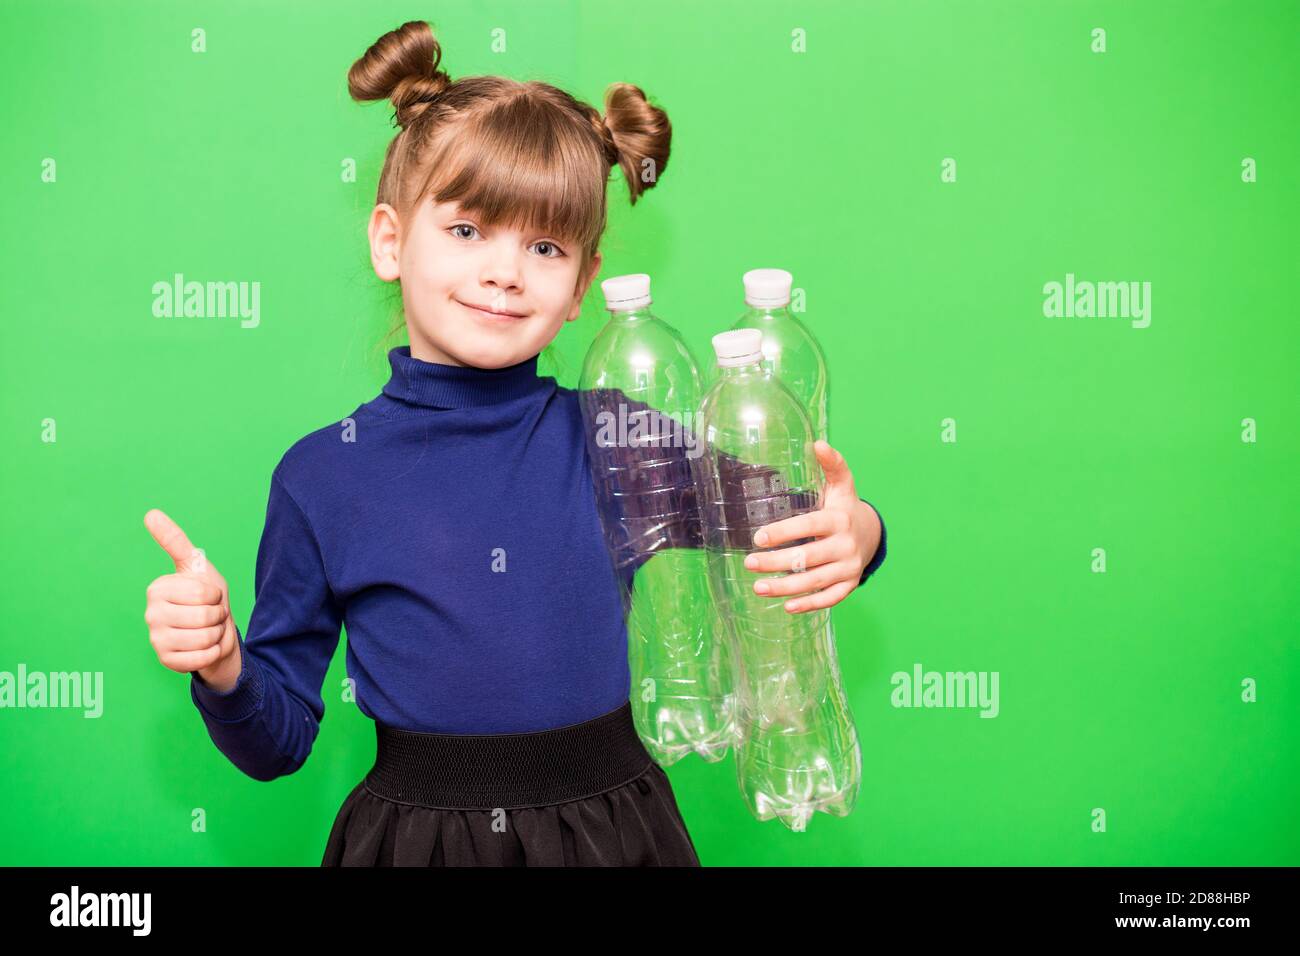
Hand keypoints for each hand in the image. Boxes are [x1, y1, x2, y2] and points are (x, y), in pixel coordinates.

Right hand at [143, 509, 242, 691]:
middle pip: (206, 616)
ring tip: (208, 630)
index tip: (208, 596)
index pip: (205, 593)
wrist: (213, 633)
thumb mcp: (197, 566)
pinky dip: (213, 653)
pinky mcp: (166, 661)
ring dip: (216, 635)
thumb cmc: (206, 597)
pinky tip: (204, 648)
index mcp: (157, 589)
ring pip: (205, 638)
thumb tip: (150, 513)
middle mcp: (151, 614)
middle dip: (218, 616)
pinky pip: (202, 658)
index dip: (217, 596)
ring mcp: (156, 639)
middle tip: (210, 615)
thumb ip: (175, 541)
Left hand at [742, 439, 882, 613]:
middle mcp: (846, 545)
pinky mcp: (850, 584)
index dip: (784, 533)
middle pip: (808, 558)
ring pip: (815, 581)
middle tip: (749, 563)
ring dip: (785, 587)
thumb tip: (818, 442)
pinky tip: (787, 606)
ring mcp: (849, 567)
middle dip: (776, 563)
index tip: (758, 538)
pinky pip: (829, 598)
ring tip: (758, 587)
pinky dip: (809, 604)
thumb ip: (832, 465)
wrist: (872, 533)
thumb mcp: (842, 485)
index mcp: (839, 519)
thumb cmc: (844, 507)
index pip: (809, 526)